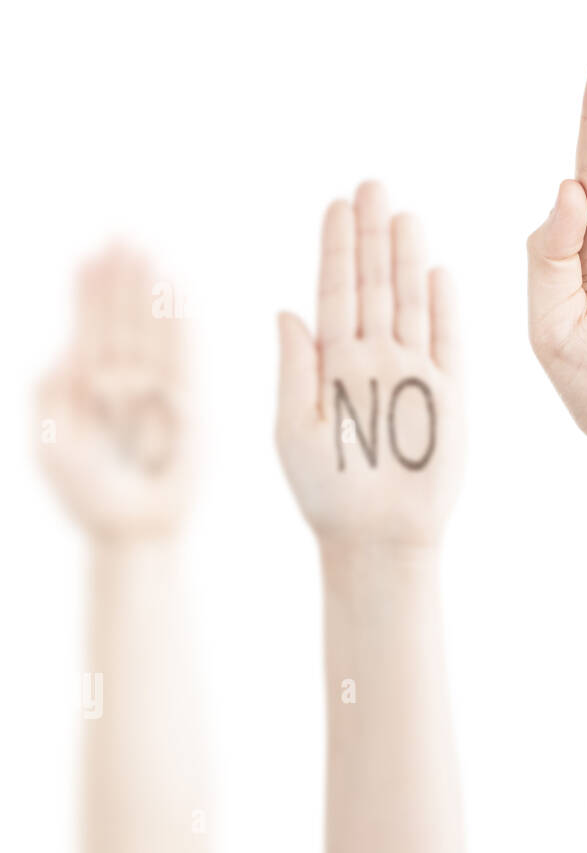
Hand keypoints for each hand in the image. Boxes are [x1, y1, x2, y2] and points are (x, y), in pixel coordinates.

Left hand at [36, 245, 191, 538]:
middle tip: (122, 239)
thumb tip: (67, 357)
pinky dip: (178, 327)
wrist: (131, 527)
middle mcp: (122, 383)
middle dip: (120, 282)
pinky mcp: (183, 405)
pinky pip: (180, 357)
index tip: (89, 256)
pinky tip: (177, 297)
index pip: (90, 330)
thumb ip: (50, 399)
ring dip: (146, 294)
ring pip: (148, 332)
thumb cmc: (88, 494)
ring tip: (145, 255)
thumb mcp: (51, 444)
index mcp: (87, 389)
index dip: (89, 294)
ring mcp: (153, 392)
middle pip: (121, 321)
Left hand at [276, 182, 463, 545]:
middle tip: (372, 185)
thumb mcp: (292, 429)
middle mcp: (372, 362)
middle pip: (373, 287)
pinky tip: (439, 271)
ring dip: (406, 259)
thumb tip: (286, 310)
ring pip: (409, 305)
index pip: (334, 294)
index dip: (336, 249)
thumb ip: (294, 369)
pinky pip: (447, 344)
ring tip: (404, 212)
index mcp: (331, 367)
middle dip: (371, 236)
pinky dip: (445, 309)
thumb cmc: (327, 494)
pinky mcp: (446, 398)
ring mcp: (411, 376)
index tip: (336, 205)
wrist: (377, 541)